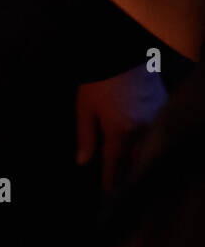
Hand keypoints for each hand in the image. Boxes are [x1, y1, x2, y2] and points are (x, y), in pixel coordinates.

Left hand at [75, 65, 166, 192]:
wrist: (121, 51)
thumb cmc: (98, 80)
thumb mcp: (85, 109)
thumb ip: (85, 137)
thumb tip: (84, 162)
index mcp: (121, 131)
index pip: (116, 164)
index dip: (112, 180)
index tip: (109, 194)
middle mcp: (143, 129)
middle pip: (136, 158)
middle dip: (127, 172)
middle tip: (119, 185)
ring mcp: (156, 117)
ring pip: (148, 146)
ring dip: (137, 157)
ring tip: (127, 168)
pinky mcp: (163, 106)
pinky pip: (154, 131)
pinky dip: (146, 140)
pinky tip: (137, 143)